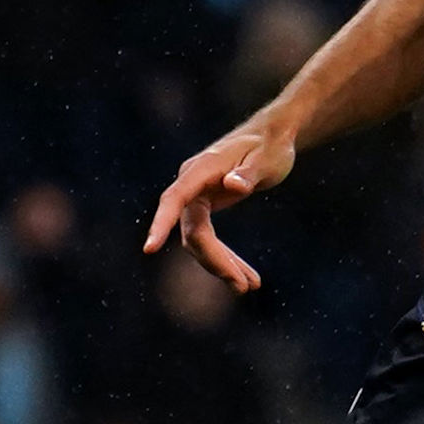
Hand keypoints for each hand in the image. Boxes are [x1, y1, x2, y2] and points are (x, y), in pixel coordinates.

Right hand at [143, 126, 295, 292]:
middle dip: (215, 261)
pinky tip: (245, 275)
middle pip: (193, 231)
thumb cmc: (271, 145)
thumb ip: (249, 173)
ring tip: (250, 286)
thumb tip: (232, 185)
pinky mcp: (205, 205)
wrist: (273, 136)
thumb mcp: (266, 160)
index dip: (161, 223)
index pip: (175, 199)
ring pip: (199, 239)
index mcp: (202, 169)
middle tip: (244, 287)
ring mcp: (196, 195)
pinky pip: (208, 237)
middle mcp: (192, 182)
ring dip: (222, 264)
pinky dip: (225, 257)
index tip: (149, 248)